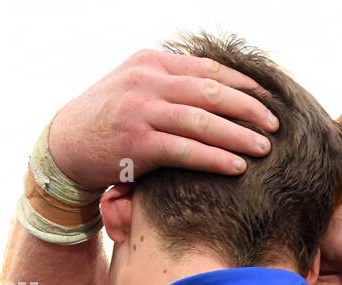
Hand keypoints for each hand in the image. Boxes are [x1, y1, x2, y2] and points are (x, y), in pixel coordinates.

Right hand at [49, 49, 280, 189]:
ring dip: (238, 135)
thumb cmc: (109, 119)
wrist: (65, 146)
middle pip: (211, 91)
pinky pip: (186, 150)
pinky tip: (237, 166)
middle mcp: (147, 81)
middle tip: (276, 123)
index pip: (208, 69)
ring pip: (202, 121)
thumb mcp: (137, 88)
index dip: (243, 84)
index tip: (270, 99)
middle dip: (248, 108)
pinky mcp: (137, 143)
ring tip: (265, 147)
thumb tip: (223, 91)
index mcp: (152, 62)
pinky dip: (215, 158)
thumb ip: (172, 84)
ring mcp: (141, 111)